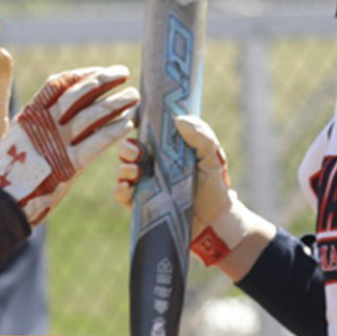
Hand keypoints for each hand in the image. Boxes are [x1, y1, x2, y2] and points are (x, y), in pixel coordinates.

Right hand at [0, 66, 137, 224]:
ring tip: (134, 96)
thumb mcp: (16, 136)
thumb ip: (35, 120)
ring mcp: (58, 144)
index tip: (100, 71)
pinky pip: (97, 142)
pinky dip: (113, 131)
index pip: (59, 84)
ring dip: (116, 103)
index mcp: (31, 115)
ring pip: (93, 115)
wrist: (5, 203)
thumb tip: (53, 105)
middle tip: (124, 73)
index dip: (82, 75)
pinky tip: (128, 124)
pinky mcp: (70, 165)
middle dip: (104, 80)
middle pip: (79, 93)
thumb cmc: (10, 171)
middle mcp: (45, 125)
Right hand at [115, 115, 262, 269]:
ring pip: (123, 170)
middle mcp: (151, 163)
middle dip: (128, 148)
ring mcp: (144, 183)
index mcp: (165, 148)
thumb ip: (201, 135)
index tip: (135, 118)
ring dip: (124, 167)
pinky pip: (121, 194)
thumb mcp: (211, 155)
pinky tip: (129, 187)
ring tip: (136, 171)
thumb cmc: (213, 182)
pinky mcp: (140, 204)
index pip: (145, 130)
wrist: (215, 218)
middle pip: (129, 149)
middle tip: (137, 151)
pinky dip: (121, 189)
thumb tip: (179, 120)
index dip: (135, 121)